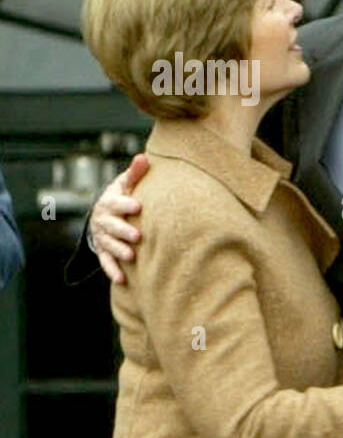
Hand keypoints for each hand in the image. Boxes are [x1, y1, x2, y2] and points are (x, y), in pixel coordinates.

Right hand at [90, 153, 148, 284]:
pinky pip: (105, 261)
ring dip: (118, 251)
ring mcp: (102, 236)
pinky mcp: (103, 250)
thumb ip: (135, 174)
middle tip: (137, 237)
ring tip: (131, 257)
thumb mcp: (127, 184)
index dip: (125, 204)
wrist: (106, 213)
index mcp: (109, 201)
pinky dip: (112, 270)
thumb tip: (144, 158)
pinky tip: (121, 280)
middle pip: (111, 225)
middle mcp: (103, 219)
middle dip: (122, 231)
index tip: (138, 206)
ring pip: (108, 244)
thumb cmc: (125, 196)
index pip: (115, 202)